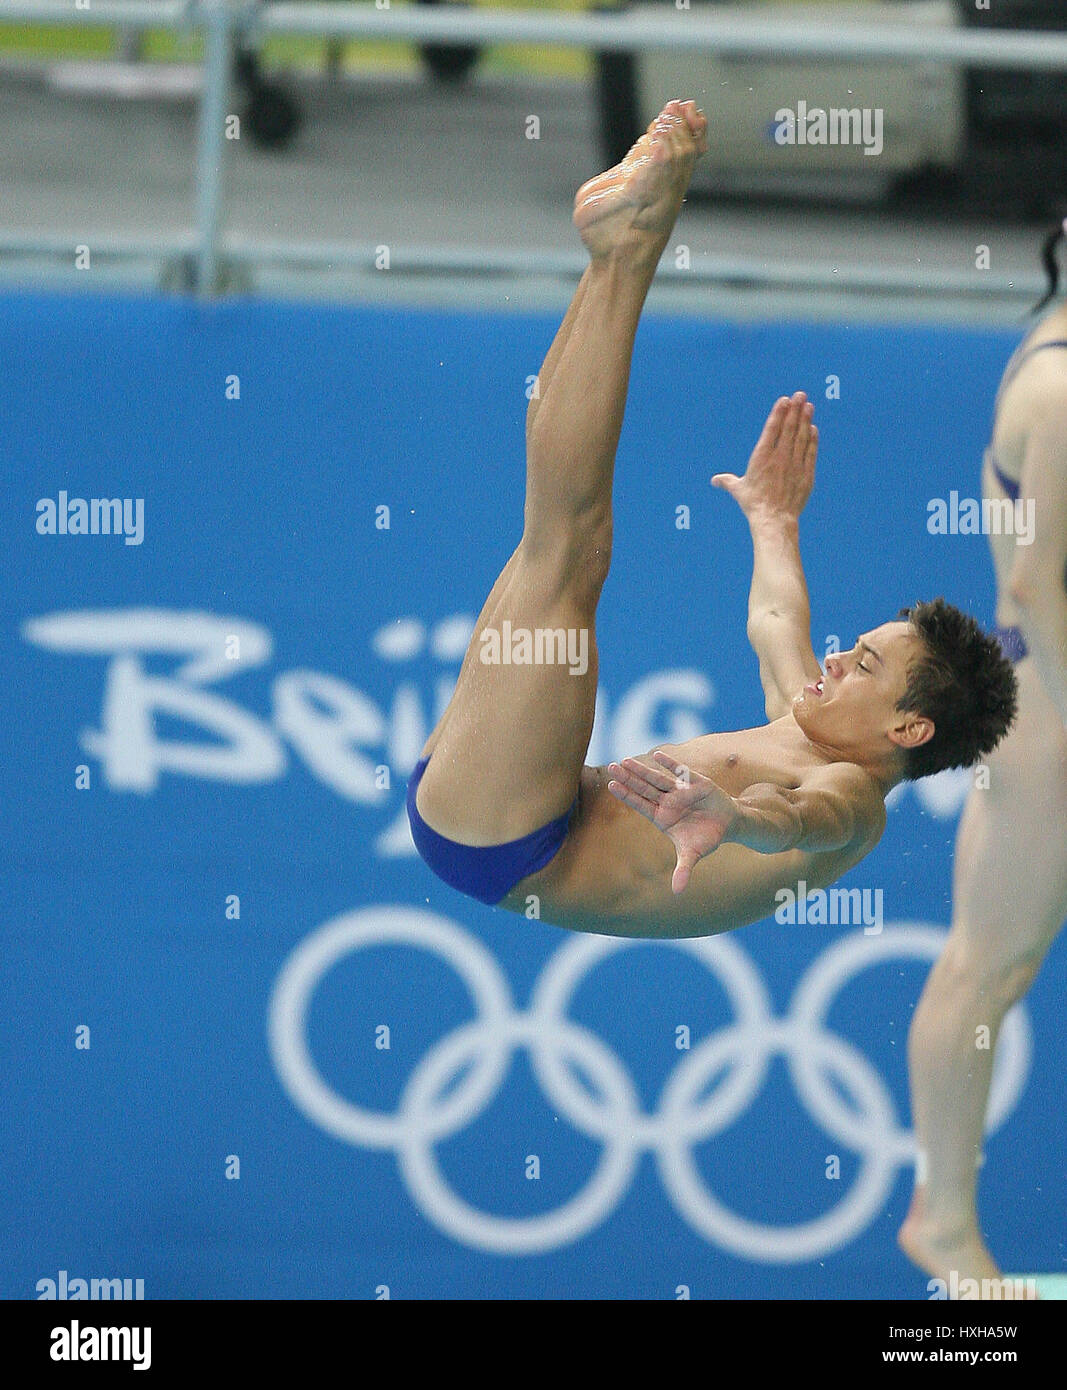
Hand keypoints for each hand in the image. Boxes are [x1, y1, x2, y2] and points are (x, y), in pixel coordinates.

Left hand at [607, 750, 736, 893]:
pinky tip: (658, 755)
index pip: (640, 804)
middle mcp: (667, 801)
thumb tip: (677, 892)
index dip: (626, 795)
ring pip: (658, 779)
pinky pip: (681, 772)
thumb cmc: (706, 838)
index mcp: (662, 817)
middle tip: (611, 767)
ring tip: (625, 760)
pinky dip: (671, 764)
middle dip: (628, 778)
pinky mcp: (696, 782)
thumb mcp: (693, 854)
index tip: (611, 785)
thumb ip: (684, 869)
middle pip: (644, 788)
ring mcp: (680, 791)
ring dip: (643, 770)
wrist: (729, 824)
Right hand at [712, 391, 816, 523]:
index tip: (784, 400)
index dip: (778, 413)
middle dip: (795, 409)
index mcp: (761, 457)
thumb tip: (714, 481)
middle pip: (789, 428)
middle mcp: (779, 457)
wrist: (774, 520)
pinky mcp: (806, 474)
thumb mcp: (738, 490)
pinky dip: (812, 440)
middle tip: (800, 394)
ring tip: (808, 406)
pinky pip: (810, 452)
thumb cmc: (754, 504)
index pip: (772, 429)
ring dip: (805, 420)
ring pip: (801, 437)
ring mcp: (794, 464)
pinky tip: (813, 429)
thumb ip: (727, 481)